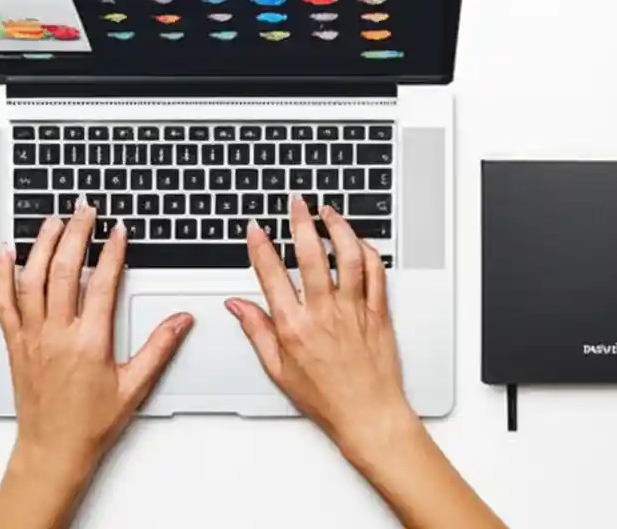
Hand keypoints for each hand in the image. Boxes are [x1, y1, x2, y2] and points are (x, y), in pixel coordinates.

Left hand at [0, 200, 191, 528]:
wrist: (52, 449)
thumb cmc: (90, 423)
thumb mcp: (136, 385)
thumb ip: (160, 347)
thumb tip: (182, 320)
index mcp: (89, 342)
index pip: (101, 283)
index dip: (111, 252)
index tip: (119, 231)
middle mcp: (56, 335)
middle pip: (62, 271)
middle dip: (75, 235)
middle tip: (85, 211)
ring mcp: (31, 337)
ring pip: (31, 280)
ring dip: (41, 246)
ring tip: (53, 221)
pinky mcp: (15, 344)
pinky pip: (4, 303)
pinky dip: (4, 275)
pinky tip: (8, 254)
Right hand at [228, 197, 412, 464]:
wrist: (368, 413)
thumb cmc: (325, 397)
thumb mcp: (278, 370)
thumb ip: (257, 331)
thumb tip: (238, 305)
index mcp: (294, 327)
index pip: (272, 275)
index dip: (261, 246)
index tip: (257, 227)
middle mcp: (324, 313)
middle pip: (312, 255)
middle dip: (301, 222)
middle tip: (296, 203)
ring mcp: (354, 310)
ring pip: (348, 257)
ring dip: (338, 228)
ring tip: (328, 212)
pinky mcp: (379, 312)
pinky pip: (376, 273)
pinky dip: (368, 251)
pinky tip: (359, 241)